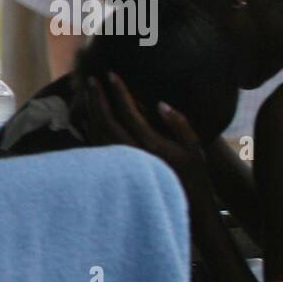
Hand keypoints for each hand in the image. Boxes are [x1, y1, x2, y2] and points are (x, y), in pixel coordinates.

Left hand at [85, 73, 210, 197]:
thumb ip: (179, 124)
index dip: (118, 92)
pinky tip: (87, 119)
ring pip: (98, 134)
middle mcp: (132, 154)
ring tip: (89, 95)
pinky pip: (97, 147)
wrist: (186, 207)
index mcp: (152, 145)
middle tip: (92, 80)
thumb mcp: (195, 147)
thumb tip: (160, 103)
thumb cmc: (193, 175)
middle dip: (98, 98)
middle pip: (106, 121)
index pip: (128, 112)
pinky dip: (89, 130)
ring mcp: (122, 164)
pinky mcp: (117, 171)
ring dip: (91, 112)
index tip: (111, 75)